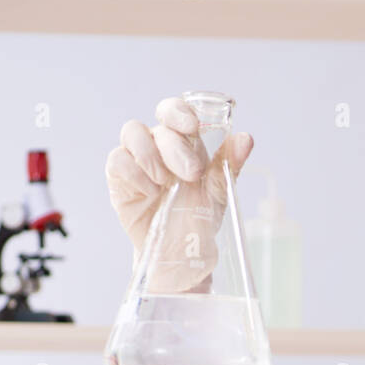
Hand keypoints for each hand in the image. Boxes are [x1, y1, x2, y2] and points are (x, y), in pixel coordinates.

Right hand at [105, 96, 252, 291]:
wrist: (179, 254)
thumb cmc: (197, 218)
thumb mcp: (218, 192)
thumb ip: (229, 164)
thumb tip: (246, 139)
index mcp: (181, 141)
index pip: (174, 110)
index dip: (179, 112)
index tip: (192, 126)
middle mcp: (157, 144)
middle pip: (158, 127)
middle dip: (176, 148)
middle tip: (192, 175)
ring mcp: (136, 160)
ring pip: (132, 133)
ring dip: (150, 156)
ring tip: (165, 184)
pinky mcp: (119, 178)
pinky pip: (118, 160)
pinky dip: (134, 173)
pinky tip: (150, 192)